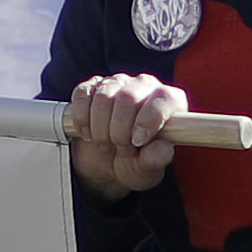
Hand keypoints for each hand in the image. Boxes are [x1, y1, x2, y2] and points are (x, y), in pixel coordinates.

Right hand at [63, 72, 188, 199]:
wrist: (107, 164)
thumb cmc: (135, 162)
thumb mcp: (148, 169)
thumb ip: (156, 159)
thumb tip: (161, 148)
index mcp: (169, 102)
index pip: (163, 99)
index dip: (149, 120)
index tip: (137, 142)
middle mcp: (145, 86)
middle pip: (128, 98)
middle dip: (119, 132)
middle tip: (122, 150)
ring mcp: (117, 83)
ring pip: (103, 98)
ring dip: (100, 129)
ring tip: (107, 144)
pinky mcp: (92, 87)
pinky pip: (83, 95)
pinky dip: (82, 119)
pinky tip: (88, 133)